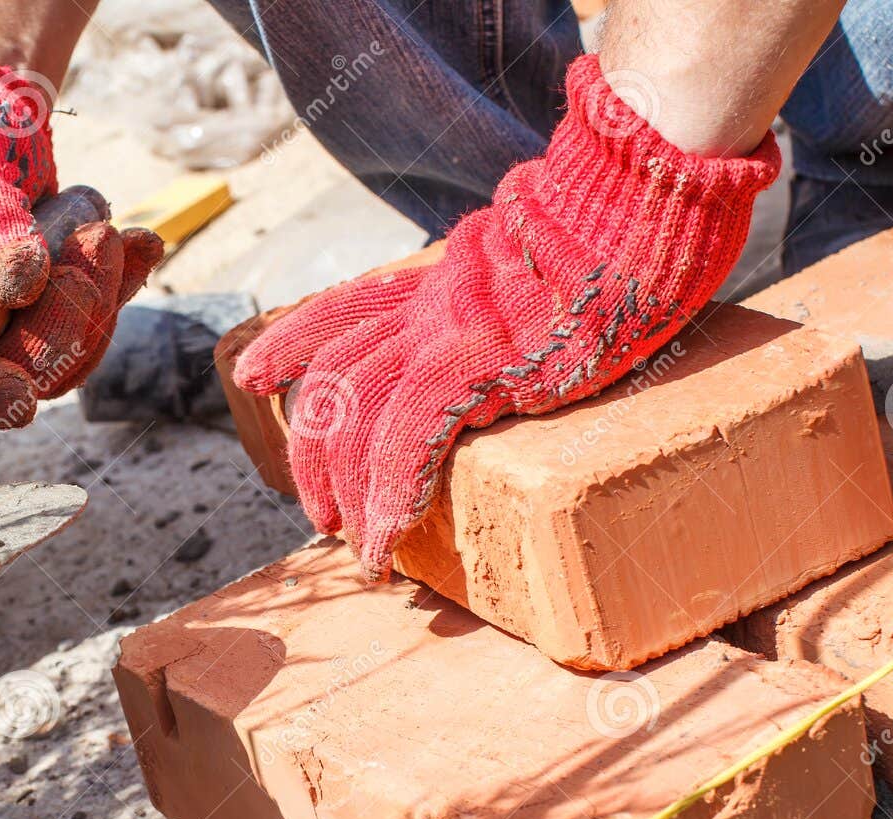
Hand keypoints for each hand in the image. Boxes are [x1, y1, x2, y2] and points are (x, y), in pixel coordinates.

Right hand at [0, 54, 162, 429]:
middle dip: (59, 323)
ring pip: (50, 363)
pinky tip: (138, 245)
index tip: (22, 389)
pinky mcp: (30, 321)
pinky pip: (78, 332)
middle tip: (98, 244)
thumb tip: (21, 282)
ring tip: (108, 233)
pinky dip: (113, 291)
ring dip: (94, 304)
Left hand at [233, 55, 779, 580]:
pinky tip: (386, 538)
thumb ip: (506, 281)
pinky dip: (389, 495)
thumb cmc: (616, 230)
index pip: (342, 311)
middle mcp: (430, 306)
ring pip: (356, 413)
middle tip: (321, 512)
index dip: (289, 343)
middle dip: (314, 452)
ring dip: (347, 488)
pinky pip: (410, 439)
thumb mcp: (540, 252)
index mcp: (441, 281)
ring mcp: (450, 334)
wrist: (641, 198)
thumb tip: (519, 301)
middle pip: (335, 377)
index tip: (251, 375)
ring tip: (359, 545)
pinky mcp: (483, 365)